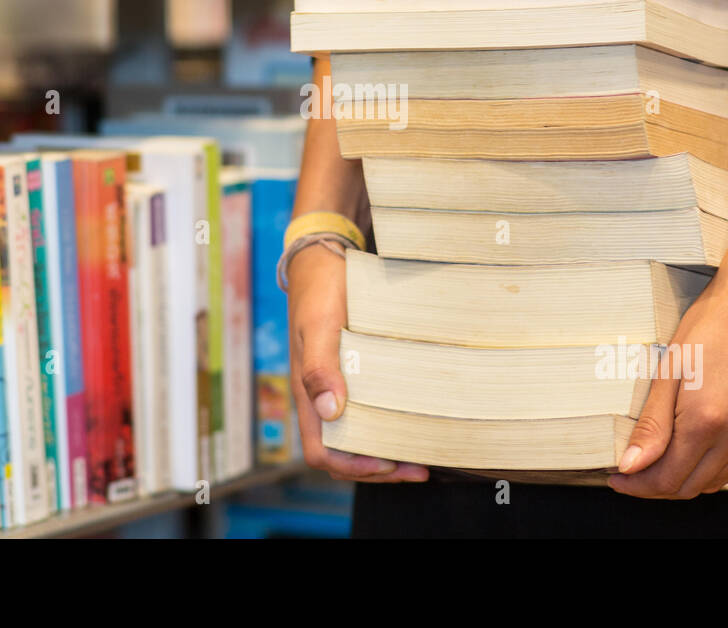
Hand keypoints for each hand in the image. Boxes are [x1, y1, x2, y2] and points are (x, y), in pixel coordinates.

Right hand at [288, 243, 428, 482]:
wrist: (321, 259)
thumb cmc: (320, 290)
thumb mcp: (320, 324)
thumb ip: (321, 367)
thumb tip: (330, 411)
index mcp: (306, 391)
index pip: (322, 453)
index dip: (355, 467)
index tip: (390, 462)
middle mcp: (318, 396)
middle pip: (341, 454)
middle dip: (378, 468)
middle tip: (419, 468)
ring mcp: (332, 386)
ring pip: (353, 437)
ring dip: (383, 452)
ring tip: (421, 455)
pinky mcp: (347, 373)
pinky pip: (363, 412)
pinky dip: (385, 425)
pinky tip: (410, 420)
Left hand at [608, 208, 727, 498]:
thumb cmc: (716, 321)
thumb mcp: (670, 368)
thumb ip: (653, 424)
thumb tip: (632, 465)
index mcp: (707, 420)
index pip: (666, 479)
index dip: (638, 486)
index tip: (619, 478)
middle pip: (692, 487)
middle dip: (658, 486)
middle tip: (634, 470)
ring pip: (718, 480)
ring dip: (687, 478)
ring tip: (662, 457)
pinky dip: (716, 465)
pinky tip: (697, 445)